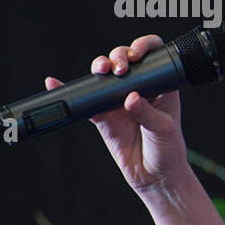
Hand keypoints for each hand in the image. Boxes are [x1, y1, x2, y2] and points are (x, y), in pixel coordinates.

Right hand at [44, 34, 188, 196]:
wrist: (154, 177)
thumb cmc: (168, 151)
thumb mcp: (164, 130)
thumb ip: (147, 114)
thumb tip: (131, 98)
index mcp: (161, 87)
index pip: (153, 57)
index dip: (144, 47)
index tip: (135, 54)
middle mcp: (140, 89)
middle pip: (124, 61)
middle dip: (118, 56)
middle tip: (119, 68)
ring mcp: (119, 101)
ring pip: (104, 76)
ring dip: (99, 68)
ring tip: (100, 70)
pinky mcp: (103, 116)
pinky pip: (85, 100)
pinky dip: (70, 91)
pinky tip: (56, 83)